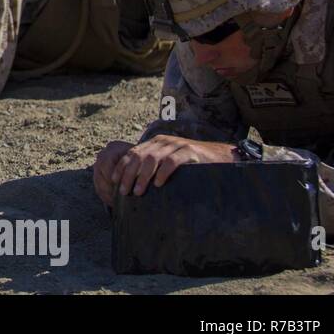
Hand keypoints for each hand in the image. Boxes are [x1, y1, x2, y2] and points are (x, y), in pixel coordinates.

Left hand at [94, 135, 236, 205]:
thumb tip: (133, 185)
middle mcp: (163, 141)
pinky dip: (163, 173)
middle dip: (128, 174)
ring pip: (152, 158)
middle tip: (124, 191)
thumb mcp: (168, 163)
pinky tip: (159, 184)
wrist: (219, 156)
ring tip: (138, 191)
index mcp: (155, 143)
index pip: (132, 153)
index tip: (114, 181)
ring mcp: (176, 145)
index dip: (121, 167)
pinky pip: (172, 161)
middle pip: (139, 156)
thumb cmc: (191, 164)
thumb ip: (153, 168)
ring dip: (143, 176)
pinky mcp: (189, 151)